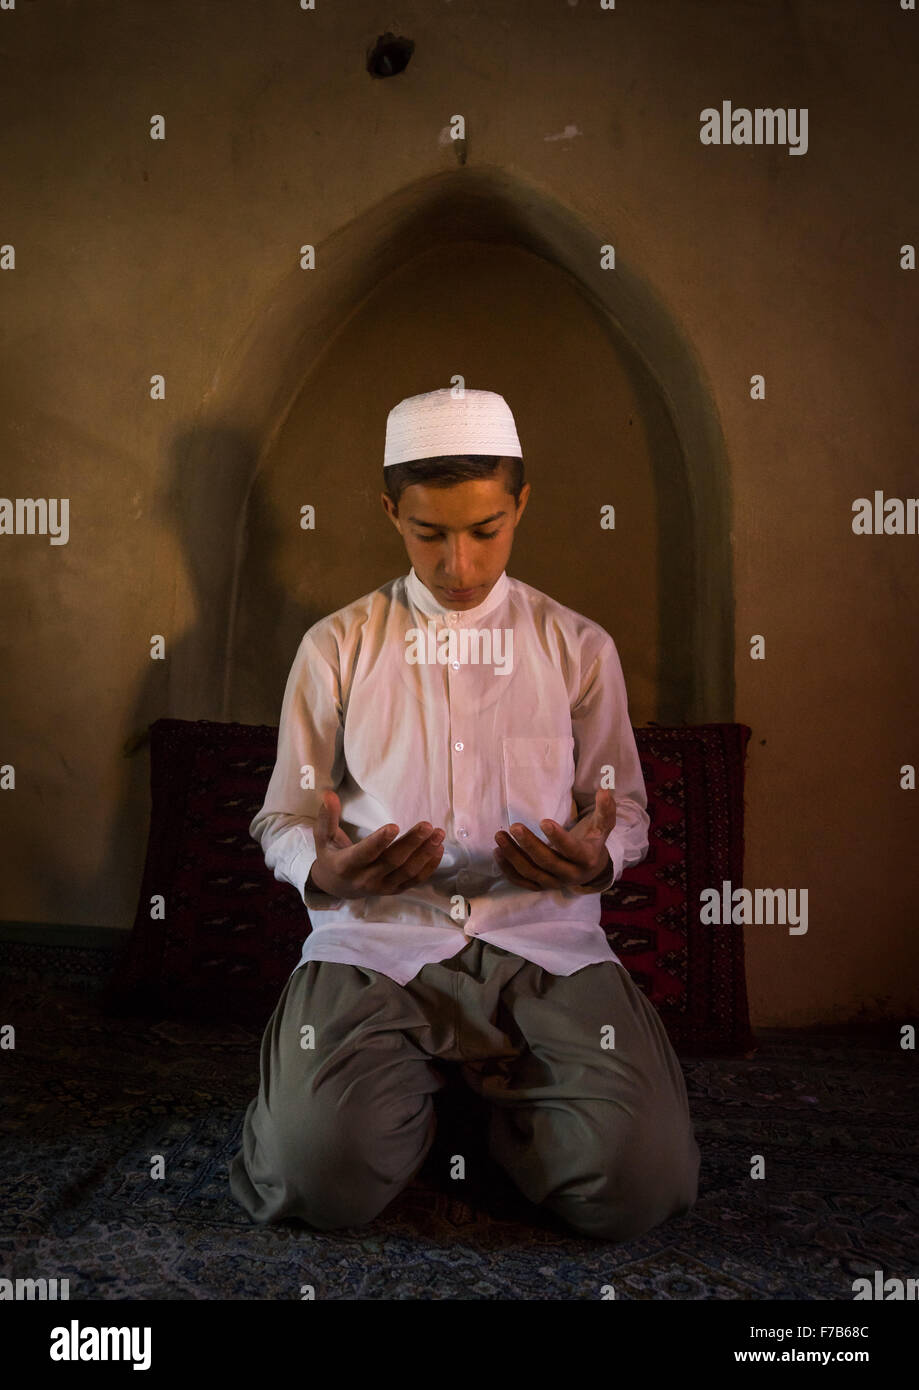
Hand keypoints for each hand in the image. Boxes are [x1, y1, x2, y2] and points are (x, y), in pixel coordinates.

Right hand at [309, 790, 444, 898]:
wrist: (336, 886)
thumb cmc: (331, 855)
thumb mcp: (323, 837)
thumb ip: (327, 816)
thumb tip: (328, 793)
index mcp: (346, 865)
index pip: (365, 853)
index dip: (379, 841)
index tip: (395, 825)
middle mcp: (365, 879)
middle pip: (392, 861)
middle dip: (412, 843)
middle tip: (427, 825)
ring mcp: (381, 887)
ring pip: (407, 872)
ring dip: (425, 853)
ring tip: (438, 834)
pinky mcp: (394, 890)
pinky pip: (415, 881)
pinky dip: (429, 867)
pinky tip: (438, 849)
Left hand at [493, 786, 616, 891]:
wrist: (590, 869)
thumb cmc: (593, 841)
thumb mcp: (602, 826)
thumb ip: (605, 810)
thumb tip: (605, 789)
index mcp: (586, 858)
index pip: (572, 850)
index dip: (558, 838)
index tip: (544, 821)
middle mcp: (570, 874)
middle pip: (547, 862)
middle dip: (529, 844)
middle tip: (514, 826)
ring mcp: (554, 883)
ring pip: (531, 873)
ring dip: (513, 856)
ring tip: (500, 837)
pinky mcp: (541, 886)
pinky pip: (522, 881)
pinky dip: (508, 870)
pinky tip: (498, 853)